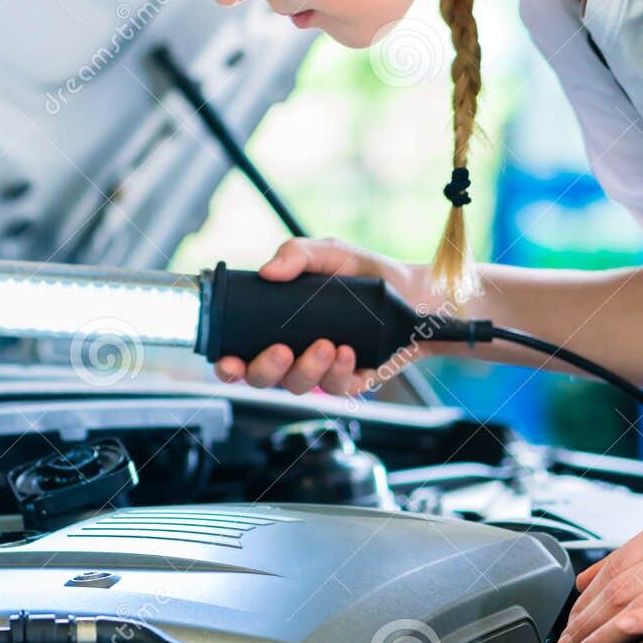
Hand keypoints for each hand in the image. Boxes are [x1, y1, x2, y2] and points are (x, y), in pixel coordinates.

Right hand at [213, 236, 424, 396]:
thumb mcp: (330, 253)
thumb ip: (297, 254)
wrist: (414, 292)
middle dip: (266, 369)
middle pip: (262, 379)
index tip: (228, 360)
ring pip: (299, 386)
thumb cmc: (367, 272)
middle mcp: (295, 352)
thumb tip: (268, 270)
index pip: (241, 353)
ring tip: (327, 345)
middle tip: (281, 351)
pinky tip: (348, 353)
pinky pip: (337, 389)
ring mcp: (322, 370)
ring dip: (308, 368)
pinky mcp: (351, 381)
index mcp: (278, 326)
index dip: (228, 365)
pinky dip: (340, 372)